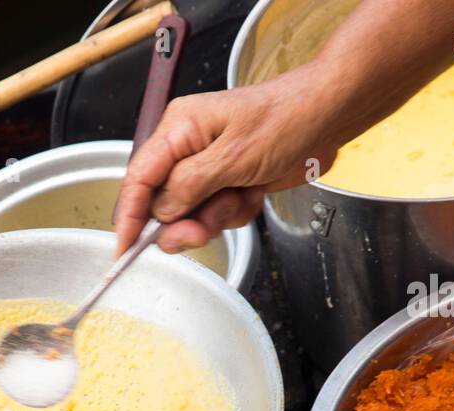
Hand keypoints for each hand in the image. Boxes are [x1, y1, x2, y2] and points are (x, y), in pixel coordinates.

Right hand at [116, 68, 340, 254]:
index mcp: (178, 130)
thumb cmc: (286, 119)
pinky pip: (216, 214)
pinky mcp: (228, 182)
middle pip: (162, 205)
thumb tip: (161, 212)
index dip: (129, 218)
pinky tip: (254, 194)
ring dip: (216, 218)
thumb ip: (189, 187)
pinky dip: (235, 213)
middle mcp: (187, 149)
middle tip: (201, 231)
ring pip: (190, 215)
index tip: (124, 251)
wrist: (329, 116)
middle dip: (183, 223)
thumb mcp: (231, 156)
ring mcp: (208, 167)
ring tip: (241, 199)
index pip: (138, 179)